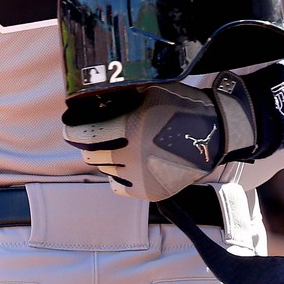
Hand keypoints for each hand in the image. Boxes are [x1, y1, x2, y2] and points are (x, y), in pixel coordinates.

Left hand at [63, 83, 222, 200]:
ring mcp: (141, 177)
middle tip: (91, 137)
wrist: (214, 135)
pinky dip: (117, 177)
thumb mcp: (151, 92)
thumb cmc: (181, 107)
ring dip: (104, 160)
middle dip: (88, 146)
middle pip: (93, 155)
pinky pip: (119, 187)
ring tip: (112, 149)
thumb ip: (124, 97)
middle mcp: (133, 156)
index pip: (88, 135)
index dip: (74, 132)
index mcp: (132, 128)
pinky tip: (123, 166)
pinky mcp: (150, 191)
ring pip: (106, 171)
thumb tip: (98, 97)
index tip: (69, 128)